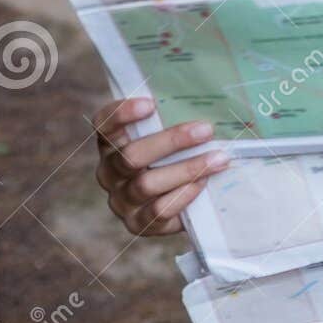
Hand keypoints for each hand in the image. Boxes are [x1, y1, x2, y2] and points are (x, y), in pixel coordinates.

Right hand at [91, 98, 229, 235]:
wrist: (186, 203)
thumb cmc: (179, 157)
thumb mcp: (174, 137)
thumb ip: (178, 119)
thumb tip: (211, 98)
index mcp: (112, 144)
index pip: (104, 124)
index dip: (122, 113)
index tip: (151, 103)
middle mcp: (109, 172)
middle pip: (131, 155)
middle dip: (171, 141)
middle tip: (206, 130)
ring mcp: (121, 200)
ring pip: (147, 184)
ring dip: (187, 169)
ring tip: (219, 159)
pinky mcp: (138, 224)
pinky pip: (159, 210)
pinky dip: (184, 195)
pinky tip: (203, 182)